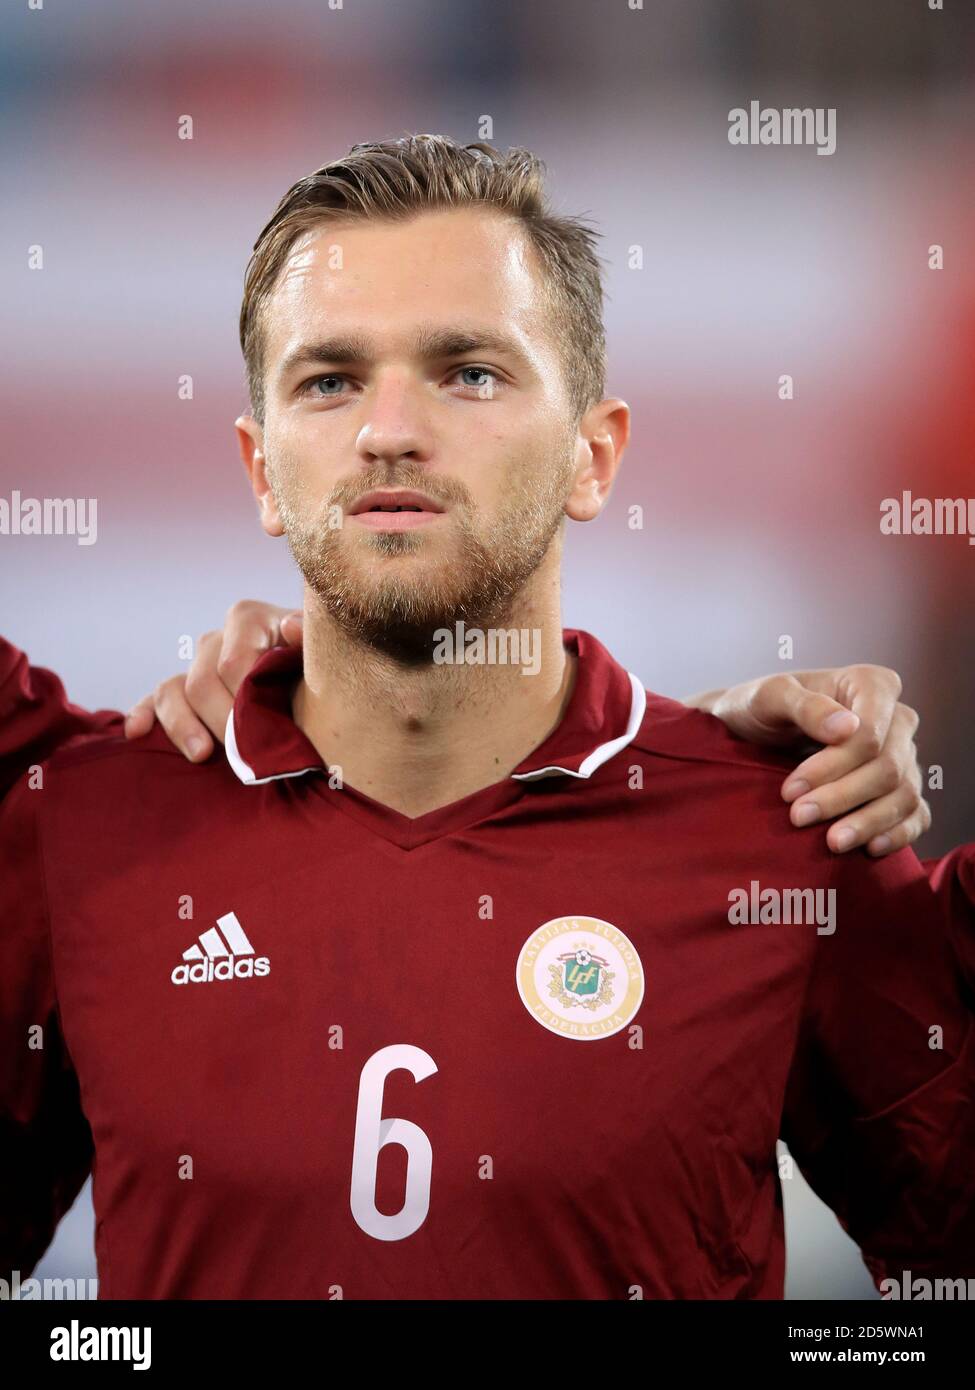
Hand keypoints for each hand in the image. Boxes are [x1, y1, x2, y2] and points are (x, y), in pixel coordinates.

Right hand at [124, 602, 303, 760]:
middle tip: (245, 753)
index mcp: (250, 620)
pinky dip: (143, 715)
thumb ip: (308, 641)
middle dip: (221, 719)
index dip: (242, 695)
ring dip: (183, 724)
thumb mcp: (321, 654)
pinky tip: (137, 732)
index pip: (232, 659)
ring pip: (172, 689)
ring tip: (203, 755)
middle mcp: (218, 639)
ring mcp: (197, 666)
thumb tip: (291, 627)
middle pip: (201, 679)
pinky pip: (154, 700)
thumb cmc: (324, 671)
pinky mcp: (183, 692)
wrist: (321, 688)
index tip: (261, 725)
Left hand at [686, 666, 929, 856]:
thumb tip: (847, 727)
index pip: (870, 735)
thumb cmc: (760, 708)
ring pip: (904, 794)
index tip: (791, 790)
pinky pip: (917, 814)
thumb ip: (805, 706)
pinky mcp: (900, 788)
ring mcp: (903, 755)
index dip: (834, 766)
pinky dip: (899, 833)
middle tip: (797, 817)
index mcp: (872, 685)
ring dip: (868, 822)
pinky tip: (869, 848)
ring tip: (831, 842)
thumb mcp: (769, 697)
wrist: (750, 733)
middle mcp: (897, 718)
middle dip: (842, 797)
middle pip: (887, 767)